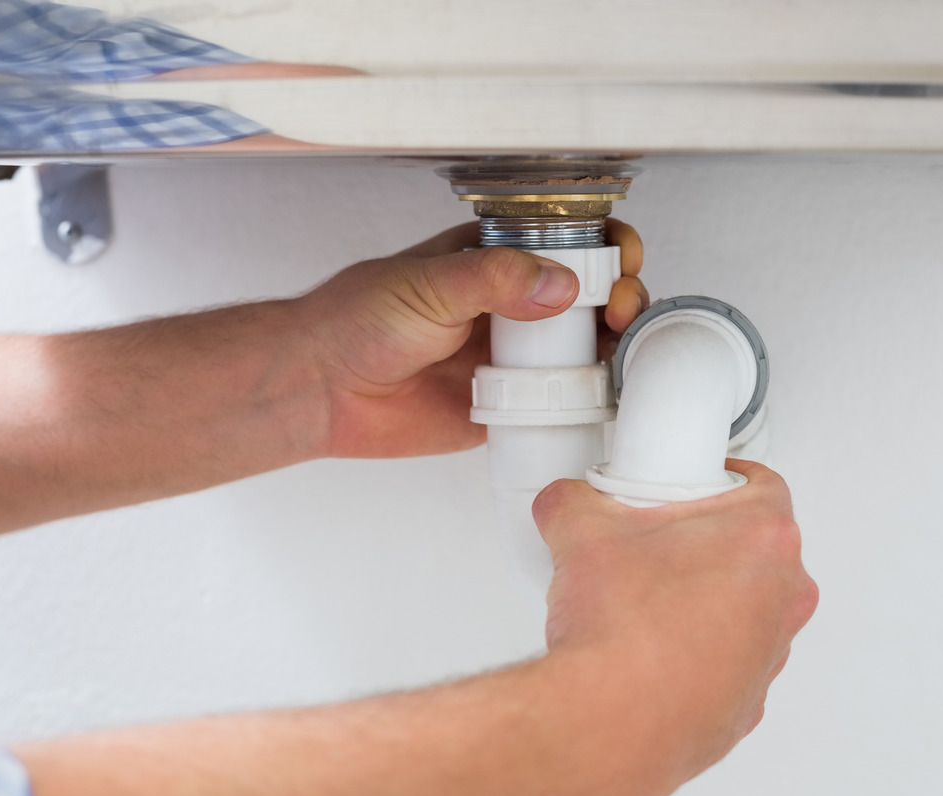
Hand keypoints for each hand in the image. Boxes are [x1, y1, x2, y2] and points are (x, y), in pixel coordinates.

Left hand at [301, 221, 646, 458]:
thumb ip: (493, 279)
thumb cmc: (356, 322)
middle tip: (619, 310)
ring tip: (616, 352)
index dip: (604, 247)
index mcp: (493, 260)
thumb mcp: (427, 284)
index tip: (620, 259)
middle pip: (589, 296)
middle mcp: (510, 306)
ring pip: (583, 350)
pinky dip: (589, 401)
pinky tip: (604, 396)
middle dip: (619, 297)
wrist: (322, 390)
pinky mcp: (506, 406)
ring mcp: (511, 357)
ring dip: (611, 349)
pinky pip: (560, 403)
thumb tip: (560, 283)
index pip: (568, 242)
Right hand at [532, 461, 817, 795]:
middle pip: (754, 546)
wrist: (610, 723)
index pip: (759, 482)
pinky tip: (649, 651)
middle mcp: (783, 597)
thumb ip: (571, 500)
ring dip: (706, 599)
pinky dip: (697, 653)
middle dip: (707, 540)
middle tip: (655, 543)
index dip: (718, 478)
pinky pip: (728, 662)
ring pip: (748, 607)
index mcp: (763, 538)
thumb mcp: (578, 532)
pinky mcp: (747, 702)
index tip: (688, 487)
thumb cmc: (622, 633)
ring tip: (645, 601)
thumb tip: (565, 504)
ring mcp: (770, 655)